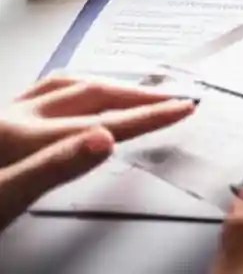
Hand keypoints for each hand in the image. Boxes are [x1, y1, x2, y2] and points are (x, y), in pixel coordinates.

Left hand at [0, 74, 196, 230]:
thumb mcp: (6, 197)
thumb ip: (55, 166)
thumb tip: (105, 139)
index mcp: (21, 135)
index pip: (102, 120)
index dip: (148, 115)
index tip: (184, 108)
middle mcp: (13, 116)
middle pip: (90, 94)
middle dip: (139, 97)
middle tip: (174, 100)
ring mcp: (4, 115)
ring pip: (68, 86)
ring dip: (110, 86)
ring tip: (138, 93)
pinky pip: (48, 90)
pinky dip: (77, 88)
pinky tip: (80, 96)